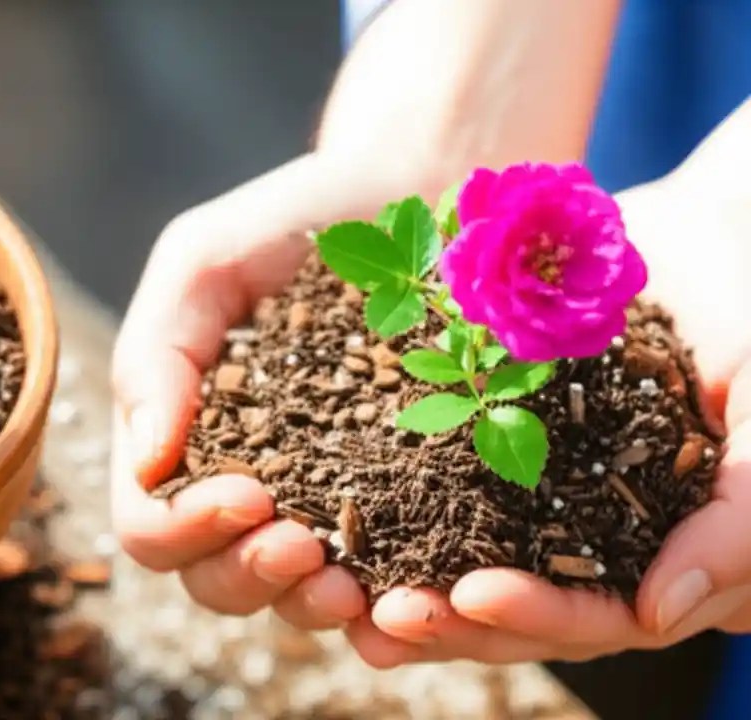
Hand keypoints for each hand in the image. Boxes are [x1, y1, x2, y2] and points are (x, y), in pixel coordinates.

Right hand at [111, 154, 396, 626]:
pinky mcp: (413, 511)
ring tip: (356, 585)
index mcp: (184, 437)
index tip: (247, 493)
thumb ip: (157, 351)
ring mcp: (328, 507)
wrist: (425, 193)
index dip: (183, 526)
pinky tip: (423, 596)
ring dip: (313, 607)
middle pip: (212, 579)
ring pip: (294, 602)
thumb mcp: (204, 261)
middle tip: (303, 544)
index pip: (150, 519)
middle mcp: (247, 485)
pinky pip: (392, 587)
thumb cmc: (301, 221)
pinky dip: (395, 611)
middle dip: (249, 574)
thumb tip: (149, 460)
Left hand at [352, 103, 750, 666]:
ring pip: (460, 562)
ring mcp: (536, 497)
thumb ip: (740, 526)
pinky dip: (383, 504)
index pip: (596, 617)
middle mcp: (593, 544)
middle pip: (514, 609)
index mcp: (665, 560)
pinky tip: (323, 507)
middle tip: (380, 615)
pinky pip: (426, 487)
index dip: (537, 614)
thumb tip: (657, 618)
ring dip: (399, 582)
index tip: (473, 595)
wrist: (717, 241)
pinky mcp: (489, 446)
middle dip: (448, 617)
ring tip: (331, 591)